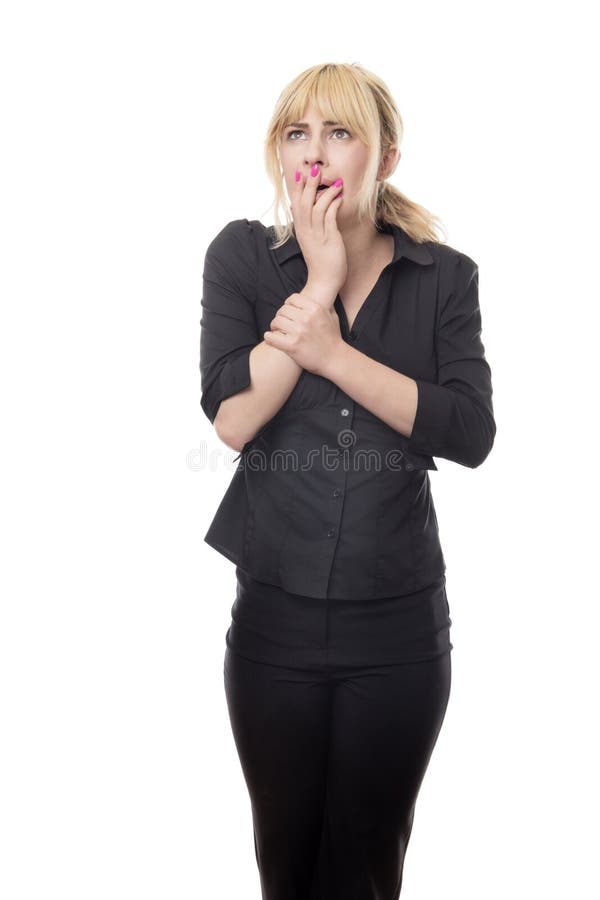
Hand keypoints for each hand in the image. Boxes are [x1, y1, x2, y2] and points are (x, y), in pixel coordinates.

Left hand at [263, 292, 344, 375]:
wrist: (335, 359)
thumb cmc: (333, 338)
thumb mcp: (332, 316)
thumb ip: (324, 304)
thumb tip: (318, 295)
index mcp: (315, 309)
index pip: (292, 299)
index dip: (288, 304)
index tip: (288, 311)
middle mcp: (306, 318)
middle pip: (283, 310)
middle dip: (280, 316)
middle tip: (281, 323)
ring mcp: (299, 332)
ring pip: (276, 321)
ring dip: (274, 326)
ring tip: (277, 331)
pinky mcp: (292, 346)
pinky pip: (272, 337)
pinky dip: (269, 337)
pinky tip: (270, 338)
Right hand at [291, 165, 347, 303]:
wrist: (323, 282)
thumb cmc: (321, 262)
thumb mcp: (312, 241)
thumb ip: (311, 226)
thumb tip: (310, 211)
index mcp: (301, 230)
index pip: (296, 205)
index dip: (298, 188)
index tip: (300, 173)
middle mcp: (306, 231)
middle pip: (304, 203)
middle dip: (309, 185)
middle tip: (314, 169)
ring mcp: (316, 235)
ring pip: (315, 207)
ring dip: (324, 192)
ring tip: (333, 180)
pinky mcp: (328, 239)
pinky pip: (329, 217)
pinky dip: (334, 204)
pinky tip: (339, 196)